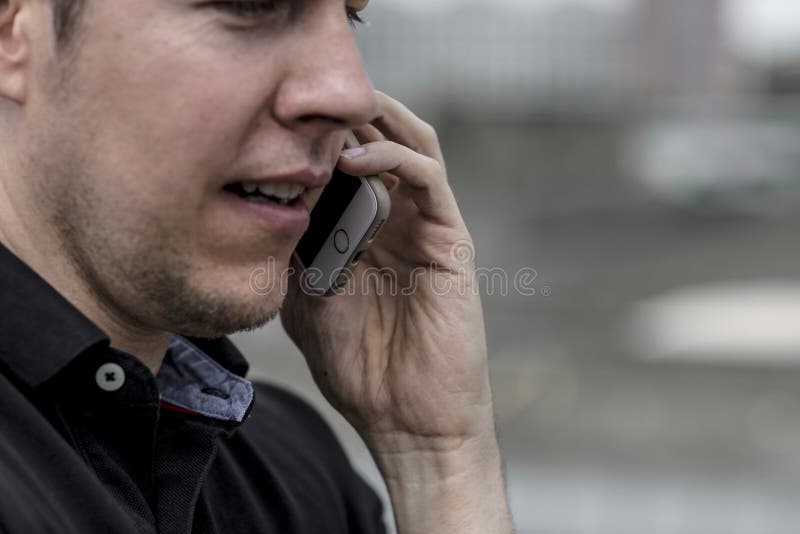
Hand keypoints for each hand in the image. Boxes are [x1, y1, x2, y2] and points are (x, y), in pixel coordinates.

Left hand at [280, 91, 494, 454]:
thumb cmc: (362, 370)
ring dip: (373, 120)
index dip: (319, 134)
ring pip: (411, 143)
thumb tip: (260, 213)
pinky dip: (393, 157)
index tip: (275, 113)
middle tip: (306, 90)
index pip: (349, 162)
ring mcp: (428, 227)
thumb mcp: (307, 303)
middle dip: (346, 111)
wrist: (407, 421)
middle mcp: (401, 220)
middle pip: (381, 139)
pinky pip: (428, 179)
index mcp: (369, 233)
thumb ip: (291, 258)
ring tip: (331, 109)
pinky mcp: (451, 240)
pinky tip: (354, 158)